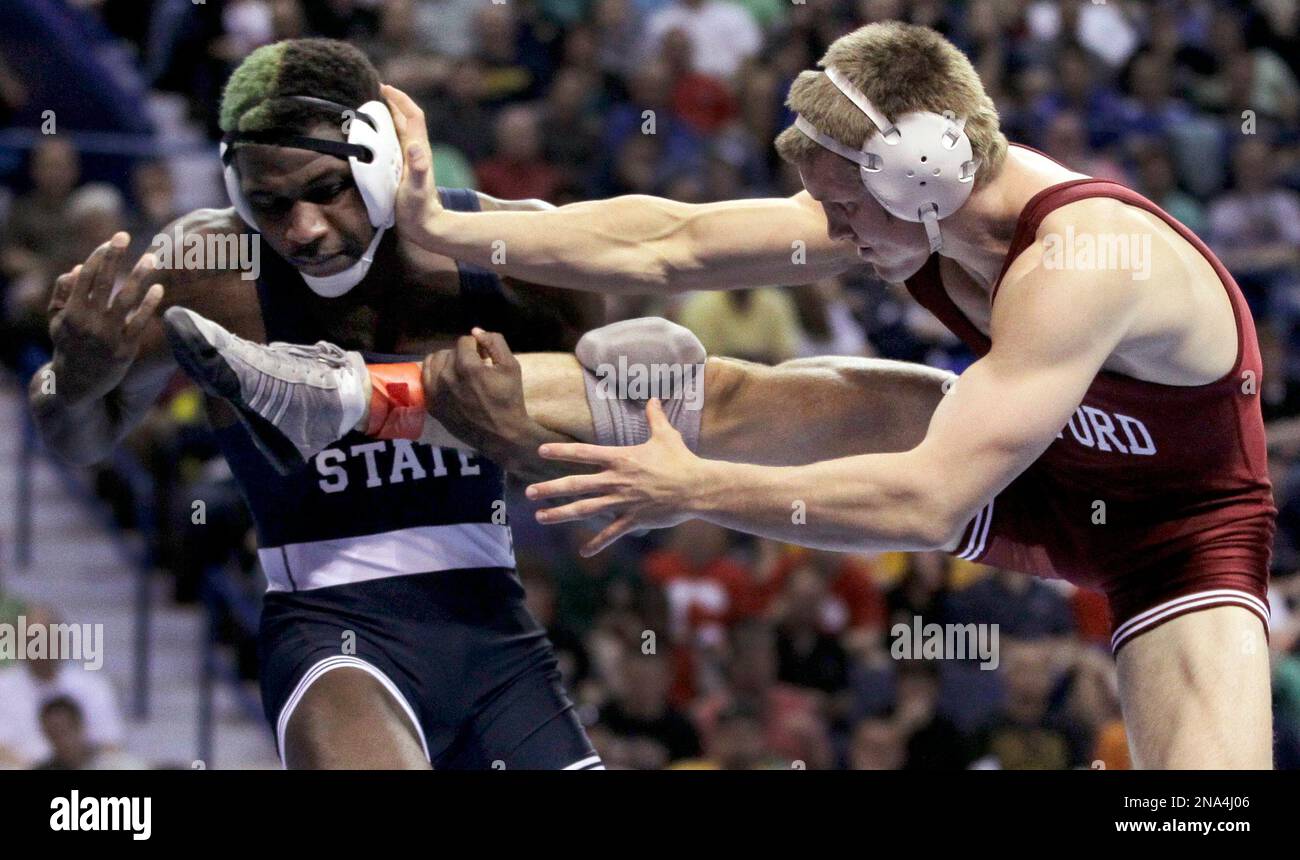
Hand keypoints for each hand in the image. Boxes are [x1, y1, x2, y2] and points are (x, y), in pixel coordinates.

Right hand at [47, 232, 163, 404]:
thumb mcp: (57, 321)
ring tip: (151, 258)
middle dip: (114, 257)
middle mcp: (88, 321)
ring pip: (125, 299)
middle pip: (104, 282)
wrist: (76, 385)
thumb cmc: (68, 346)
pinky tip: (159, 288)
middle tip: (125, 235)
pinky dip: (149, 304)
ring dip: (138, 276)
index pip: (86, 276)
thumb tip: (76, 268)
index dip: (99, 256)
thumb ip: (63, 294)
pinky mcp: (125, 349)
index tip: (112, 240)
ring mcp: (107, 335)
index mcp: (70, 311)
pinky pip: (139, 322)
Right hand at [381, 83, 442, 245]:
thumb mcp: (416, 189)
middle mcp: (415, 150)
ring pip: (398, 130)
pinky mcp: (402, 168)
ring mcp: (409, 159)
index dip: (401, 99)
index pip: (413, 116)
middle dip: (391, 102)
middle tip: (371, 91)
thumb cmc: (419, 209)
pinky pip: (392, 143)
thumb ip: (418, 169)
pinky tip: (370, 136)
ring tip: (367, 107)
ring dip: (386, 115)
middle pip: (404, 118)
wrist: (425, 226)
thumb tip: (416, 147)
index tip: (385, 88)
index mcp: (418, 149)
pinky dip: (382, 133)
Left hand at [421, 328, 532, 460]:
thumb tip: (476, 331)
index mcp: (467, 367)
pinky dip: (435, 375)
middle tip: (475, 366)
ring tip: (460, 372)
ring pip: (433, 362)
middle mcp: (447, 377)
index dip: (477, 346)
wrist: (501, 434)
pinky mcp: (432, 404)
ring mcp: (436, 392)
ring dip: (447, 362)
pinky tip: (448, 380)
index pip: (465, 342)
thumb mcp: (511, 366)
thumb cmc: (509, 399)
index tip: (485, 357)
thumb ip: (495, 342)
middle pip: (449, 351)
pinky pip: (425, 378)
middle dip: (463, 355)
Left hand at [525, 398, 704, 555]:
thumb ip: (655, 417)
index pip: (584, 454)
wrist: (697, 487)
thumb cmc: (681, 460)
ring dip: (561, 514)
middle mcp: (617, 480)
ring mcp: (623, 501)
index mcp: (621, 458)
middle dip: (550, 488)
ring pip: (586, 509)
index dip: (561, 452)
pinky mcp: (634, 519)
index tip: (541, 451)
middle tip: (529, 493)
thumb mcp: (666, 435)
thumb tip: (653, 398)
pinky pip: (611, 533)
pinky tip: (583, 552)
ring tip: (540, 517)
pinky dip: (597, 543)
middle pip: (577, 484)